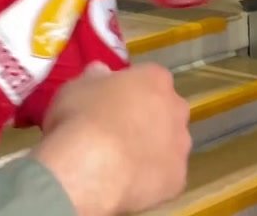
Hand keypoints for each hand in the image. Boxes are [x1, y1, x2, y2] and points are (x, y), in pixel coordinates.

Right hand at [34, 63, 190, 215]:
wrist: (89, 167)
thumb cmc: (81, 119)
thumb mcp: (75, 88)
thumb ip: (94, 78)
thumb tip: (100, 71)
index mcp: (156, 80)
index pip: (149, 79)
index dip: (129, 92)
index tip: (109, 104)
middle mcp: (177, 109)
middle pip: (166, 111)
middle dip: (147, 120)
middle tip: (116, 135)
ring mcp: (181, 145)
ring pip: (170, 145)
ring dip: (152, 150)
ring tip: (119, 164)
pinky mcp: (178, 178)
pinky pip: (166, 177)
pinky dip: (150, 180)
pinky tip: (126, 185)